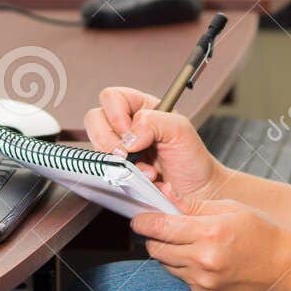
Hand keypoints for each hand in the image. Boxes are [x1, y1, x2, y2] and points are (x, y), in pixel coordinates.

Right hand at [83, 86, 223, 204]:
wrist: (195, 193)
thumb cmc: (192, 161)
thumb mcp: (181, 130)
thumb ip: (154, 122)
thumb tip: (129, 135)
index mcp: (143, 107)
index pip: (112, 98)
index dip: (116, 114)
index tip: (130, 133)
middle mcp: (127, 125)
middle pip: (94, 118)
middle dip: (109, 139)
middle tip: (128, 153)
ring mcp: (119, 148)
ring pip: (95, 144)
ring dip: (117, 160)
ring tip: (141, 167)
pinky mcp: (116, 169)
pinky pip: (102, 168)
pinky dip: (119, 175)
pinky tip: (139, 177)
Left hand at [132, 197, 290, 290]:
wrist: (286, 268)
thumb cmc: (261, 232)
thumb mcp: (230, 208)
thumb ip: (193, 205)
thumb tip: (163, 196)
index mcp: (210, 232)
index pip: (160, 227)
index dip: (143, 221)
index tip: (138, 218)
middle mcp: (204, 260)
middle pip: (156, 249)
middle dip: (153, 237)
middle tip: (161, 228)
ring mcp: (204, 282)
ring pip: (167, 265)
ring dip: (169, 253)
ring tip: (188, 243)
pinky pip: (182, 279)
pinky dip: (185, 268)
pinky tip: (202, 260)